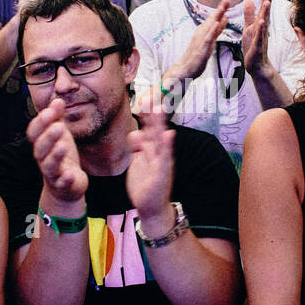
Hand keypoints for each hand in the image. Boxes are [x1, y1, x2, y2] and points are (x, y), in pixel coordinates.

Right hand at [26, 99, 87, 203]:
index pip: (34, 132)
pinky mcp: (62, 185)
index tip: (52, 111)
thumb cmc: (60, 156)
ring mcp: (52, 173)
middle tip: (59, 126)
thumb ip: (57, 118)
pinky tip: (69, 173)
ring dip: (55, 155)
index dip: (41, 122)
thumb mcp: (59, 135)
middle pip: (40, 148)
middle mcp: (43, 158)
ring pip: (49, 165)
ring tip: (64, 145)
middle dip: (48, 137)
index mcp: (41, 144)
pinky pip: (61, 182)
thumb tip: (58, 100)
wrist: (67, 185)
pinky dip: (64, 179)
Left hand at [125, 105, 174, 230]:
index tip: (144, 100)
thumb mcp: (138, 163)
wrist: (152, 208)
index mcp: (151, 151)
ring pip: (160, 140)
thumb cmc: (146, 185)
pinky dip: (167, 146)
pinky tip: (169, 134)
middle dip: (153, 115)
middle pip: (155, 131)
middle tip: (151, 97)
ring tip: (159, 109)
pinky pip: (165, 157)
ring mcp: (161, 162)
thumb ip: (137, 148)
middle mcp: (158, 154)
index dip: (146, 116)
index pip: (149, 130)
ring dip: (160, 124)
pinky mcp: (162, 172)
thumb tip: (134, 133)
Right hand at [167, 0, 229, 79]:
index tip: (227, 0)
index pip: (213, 19)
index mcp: (203, 31)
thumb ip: (215, 30)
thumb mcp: (208, 40)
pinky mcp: (201, 49)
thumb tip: (222, 19)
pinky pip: (207, 39)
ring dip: (216, 17)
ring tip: (223, 7)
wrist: (184, 69)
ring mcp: (200, 41)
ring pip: (209, 27)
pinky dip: (211, 30)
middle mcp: (201, 33)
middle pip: (212, 20)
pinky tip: (216, 24)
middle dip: (219, 9)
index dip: (221, 9)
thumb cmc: (196, 56)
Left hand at [242, 0, 273, 78]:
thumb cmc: (252, 46)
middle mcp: (261, 31)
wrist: (256, 66)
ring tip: (267, 3)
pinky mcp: (257, 47)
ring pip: (263, 25)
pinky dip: (260, 30)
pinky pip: (258, 37)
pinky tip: (261, 23)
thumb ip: (249, 15)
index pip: (263, 11)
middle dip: (267, 3)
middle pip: (265, 15)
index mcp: (259, 26)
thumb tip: (249, 0)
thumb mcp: (249, 28)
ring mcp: (260, 39)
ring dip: (265, 14)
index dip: (265, 0)